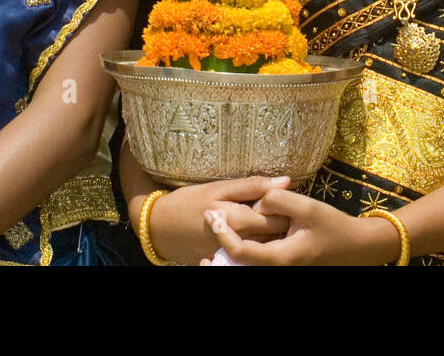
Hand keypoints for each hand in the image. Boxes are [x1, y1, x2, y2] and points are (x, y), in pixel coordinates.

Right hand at [146, 176, 291, 264]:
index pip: (278, 218)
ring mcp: (230, 257)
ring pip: (263, 247)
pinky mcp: (223, 263)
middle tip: (276, 209)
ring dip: (267, 234)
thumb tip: (285, 181)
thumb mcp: (218, 187)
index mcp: (238, 219)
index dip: (284, 207)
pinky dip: (253, 244)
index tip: (282, 199)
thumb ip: (253, 185)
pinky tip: (249, 234)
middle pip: (274, 235)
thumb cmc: (189, 202)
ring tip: (263, 221)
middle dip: (279, 222)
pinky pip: (247, 256)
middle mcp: (237, 242)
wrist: (158, 227)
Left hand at [207, 188, 400, 265]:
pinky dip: (240, 255)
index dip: (222, 235)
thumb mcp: (310, 208)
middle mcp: (277, 269)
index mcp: (281, 258)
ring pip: (245, 266)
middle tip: (204, 229)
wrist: (355, 248)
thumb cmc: (334, 227)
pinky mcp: (281, 265)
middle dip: (217, 251)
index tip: (212, 215)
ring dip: (226, 255)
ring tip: (210, 239)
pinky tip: (229, 244)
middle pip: (237, 266)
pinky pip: (255, 263)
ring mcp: (279, 269)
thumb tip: (257, 201)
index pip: (240, 252)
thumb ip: (280, 200)